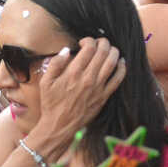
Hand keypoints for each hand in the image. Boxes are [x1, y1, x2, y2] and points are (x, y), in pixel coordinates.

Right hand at [32, 37, 125, 157]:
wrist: (59, 126)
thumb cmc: (51, 104)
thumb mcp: (45, 82)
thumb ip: (55, 63)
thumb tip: (66, 50)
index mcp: (73, 72)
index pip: (89, 48)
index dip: (89, 40)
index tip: (84, 42)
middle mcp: (88, 78)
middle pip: (103, 52)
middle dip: (102, 42)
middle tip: (99, 42)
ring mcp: (98, 87)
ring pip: (112, 62)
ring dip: (113, 51)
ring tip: (110, 48)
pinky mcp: (104, 96)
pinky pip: (118, 79)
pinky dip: (122, 68)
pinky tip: (121, 62)